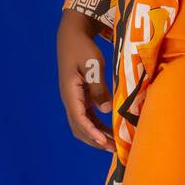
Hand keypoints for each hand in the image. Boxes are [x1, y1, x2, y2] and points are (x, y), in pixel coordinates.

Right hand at [56, 9, 115, 151]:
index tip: (105, 143)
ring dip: (96, 135)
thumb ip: (98, 87)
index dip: (92, 133)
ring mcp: (74, 98)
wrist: (72, 35)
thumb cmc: (82, 47)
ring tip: (114, 143)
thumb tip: (106, 110)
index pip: (79, 119)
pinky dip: (97, 125)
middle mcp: (70, 99)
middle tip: (114, 149)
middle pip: (79, 127)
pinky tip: (109, 129)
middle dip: (95, 140)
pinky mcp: (80, 95)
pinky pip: (87, 116)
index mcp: (70, 92)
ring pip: (83, 124)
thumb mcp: (93, 65)